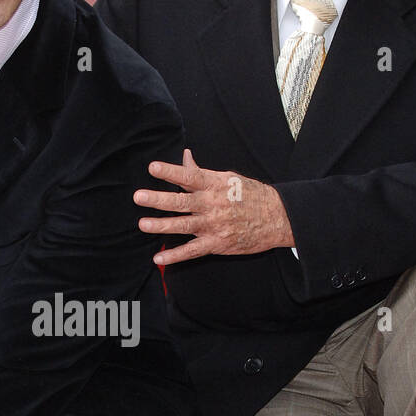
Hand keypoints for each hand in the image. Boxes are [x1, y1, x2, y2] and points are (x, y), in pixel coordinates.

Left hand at [134, 149, 293, 264]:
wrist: (277, 217)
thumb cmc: (250, 195)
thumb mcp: (228, 178)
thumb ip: (202, 172)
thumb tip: (185, 157)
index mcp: (215, 185)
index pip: (190, 176)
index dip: (171, 171)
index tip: (152, 167)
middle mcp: (212, 204)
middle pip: (182, 201)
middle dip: (159, 199)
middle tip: (139, 197)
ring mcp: (214, 225)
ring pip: (184, 225)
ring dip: (162, 226)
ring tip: (143, 224)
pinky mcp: (217, 243)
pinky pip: (193, 251)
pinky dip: (175, 256)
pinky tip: (158, 258)